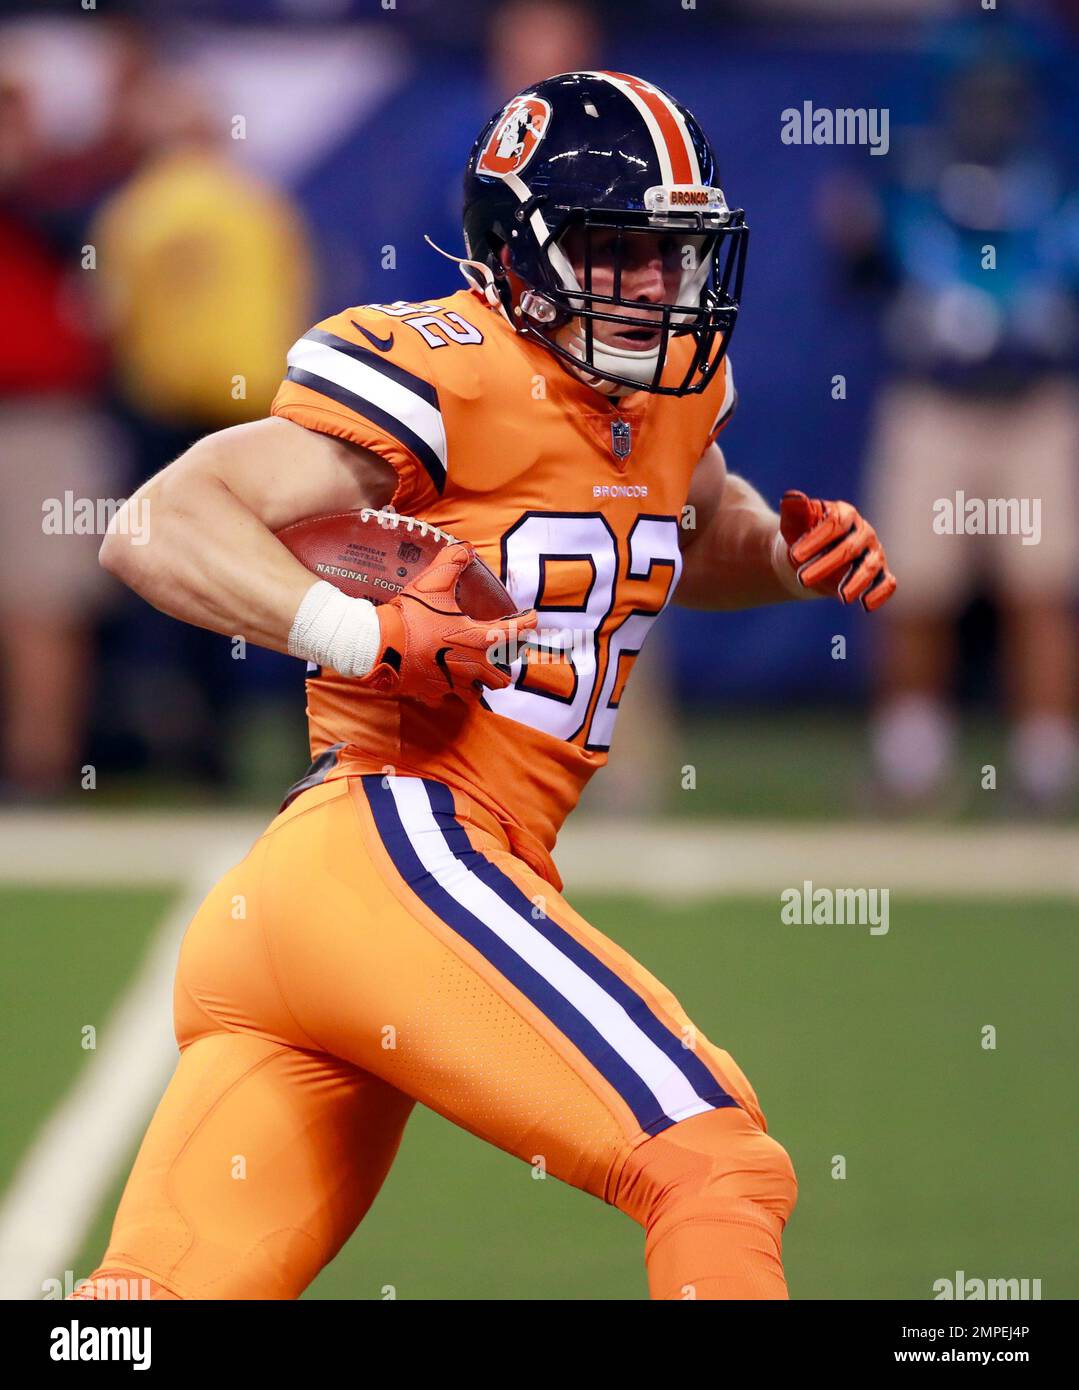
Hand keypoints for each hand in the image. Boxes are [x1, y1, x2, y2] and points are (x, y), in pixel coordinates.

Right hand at [358, 542, 536, 701]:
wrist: (378, 644)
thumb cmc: (409, 615)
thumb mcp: (432, 582)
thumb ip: (453, 561)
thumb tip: (467, 548)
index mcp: (474, 638)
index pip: (512, 634)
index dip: (527, 624)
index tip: (531, 618)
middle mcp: (468, 665)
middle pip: (500, 678)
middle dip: (502, 666)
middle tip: (496, 652)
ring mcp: (451, 682)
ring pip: (477, 693)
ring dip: (478, 682)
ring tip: (472, 669)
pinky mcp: (432, 692)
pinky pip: (447, 697)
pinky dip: (448, 690)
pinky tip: (442, 678)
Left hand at [778, 490, 895, 610]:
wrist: (805, 559)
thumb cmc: (800, 535)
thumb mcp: (793, 522)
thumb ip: (794, 509)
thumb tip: (792, 498)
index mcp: (844, 514)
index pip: (835, 524)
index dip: (816, 539)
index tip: (795, 555)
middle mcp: (863, 532)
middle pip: (850, 548)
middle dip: (826, 565)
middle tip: (803, 579)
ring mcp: (873, 553)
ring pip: (870, 566)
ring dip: (856, 582)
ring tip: (842, 598)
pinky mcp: (879, 574)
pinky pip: (887, 582)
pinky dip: (881, 593)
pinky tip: (867, 606)